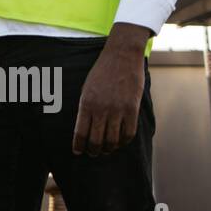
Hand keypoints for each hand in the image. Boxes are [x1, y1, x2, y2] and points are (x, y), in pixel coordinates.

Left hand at [72, 23, 149, 155]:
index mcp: (86, 103)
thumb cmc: (102, 72)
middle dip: (93, 151)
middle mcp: (101, 109)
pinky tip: (120, 141)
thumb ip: (86, 107)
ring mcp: (117, 110)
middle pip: (96, 141)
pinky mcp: (132, 109)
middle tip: (93, 153)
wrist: (121, 56)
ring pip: (112, 141)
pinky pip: (128, 133)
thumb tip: (84, 128)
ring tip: (107, 149)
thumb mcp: (86, 88)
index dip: (79, 146)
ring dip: (109, 149)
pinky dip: (123, 141)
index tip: (78, 152)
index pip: (80, 133)